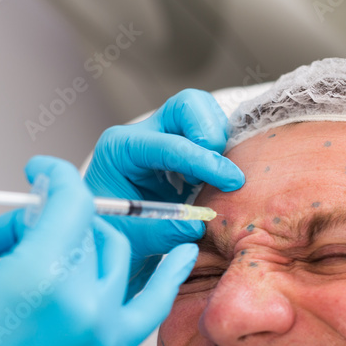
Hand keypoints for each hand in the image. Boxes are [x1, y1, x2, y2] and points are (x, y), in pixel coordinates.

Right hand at [0, 106, 197, 345]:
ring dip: (90, 243)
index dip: (55, 178)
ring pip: (116, 255)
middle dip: (58, 219)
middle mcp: (81, 302)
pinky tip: (184, 248)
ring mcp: (102, 331)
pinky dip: (168, 274)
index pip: (72, 198)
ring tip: (50, 256)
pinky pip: (152, 301)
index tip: (39, 175)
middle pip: (89, 227)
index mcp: (39, 273)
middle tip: (23, 234)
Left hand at [85, 88, 244, 296]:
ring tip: (210, 180)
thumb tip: (197, 223)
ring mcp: (163, 134)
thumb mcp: (136, 239)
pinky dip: (222, 149)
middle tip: (219, 172)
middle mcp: (142, 134)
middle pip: (186, 105)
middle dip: (211, 132)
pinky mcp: (182, 142)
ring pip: (203, 112)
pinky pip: (210, 130)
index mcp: (121, 150)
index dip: (204, 161)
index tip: (231, 182)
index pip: (169, 145)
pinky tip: (215, 178)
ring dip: (219, 141)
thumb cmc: (118, 234)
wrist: (114, 238)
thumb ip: (165, 231)